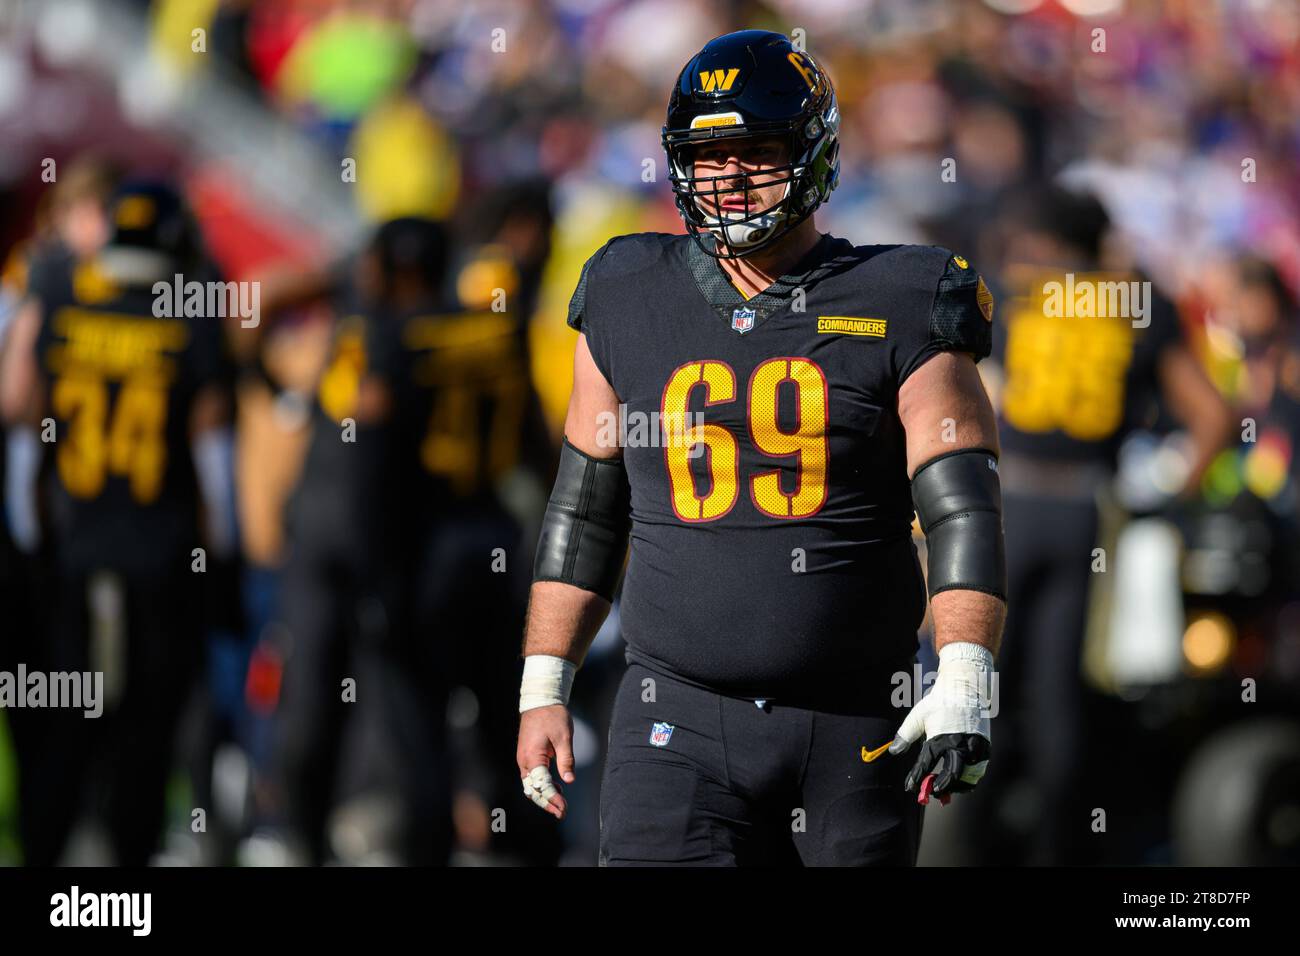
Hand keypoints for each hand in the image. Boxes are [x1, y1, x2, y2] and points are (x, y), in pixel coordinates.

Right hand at [516, 704, 574, 819]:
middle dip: (547, 803)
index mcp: (532, 756)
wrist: (540, 700)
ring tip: (560, 804)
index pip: (542, 784)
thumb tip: (569, 779)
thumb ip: (566, 760)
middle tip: (561, 813)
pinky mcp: (526, 756)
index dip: (553, 798)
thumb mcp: (564, 737)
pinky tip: (556, 788)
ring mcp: (523, 758)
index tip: (563, 808)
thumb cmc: (553, 716)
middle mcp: (524, 760)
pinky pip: (531, 776)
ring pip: (531, 784)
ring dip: (544, 795)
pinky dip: (542, 785)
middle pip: (532, 789)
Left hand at [889, 642, 992, 803]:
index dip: (917, 778)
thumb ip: (905, 735)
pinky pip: (978, 772)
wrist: (965, 688)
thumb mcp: (918, 716)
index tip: (909, 788)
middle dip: (941, 787)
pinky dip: (969, 779)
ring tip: (944, 788)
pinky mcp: (985, 748)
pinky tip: (960, 781)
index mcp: (941, 737)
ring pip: (968, 778)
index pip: (926, 764)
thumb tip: (893, 751)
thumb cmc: (939, 702)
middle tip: (931, 792)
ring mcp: (975, 748)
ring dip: (956, 786)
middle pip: (952, 776)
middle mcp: (960, 745)